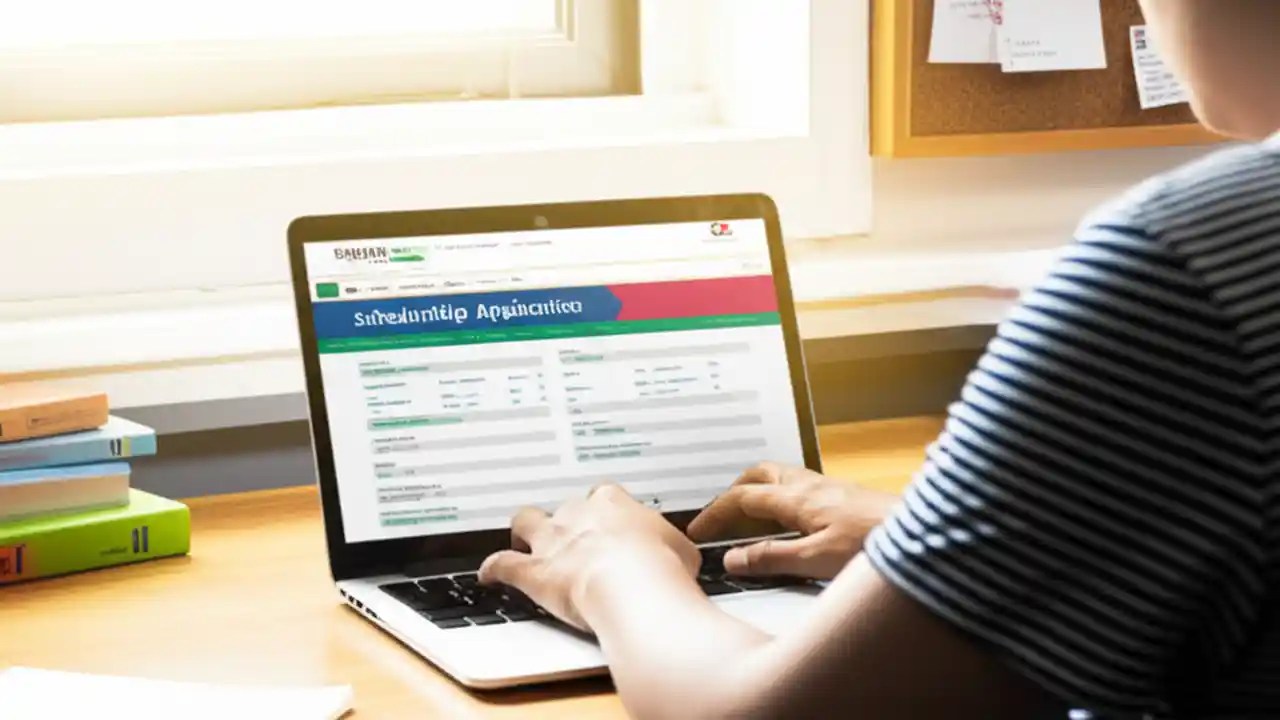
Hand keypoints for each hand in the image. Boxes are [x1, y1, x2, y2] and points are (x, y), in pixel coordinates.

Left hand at [479, 484, 701, 631]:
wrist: (633, 588)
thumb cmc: (661, 570)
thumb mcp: (683, 551)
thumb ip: (672, 547)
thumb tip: (679, 554)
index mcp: (615, 504)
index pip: (603, 495)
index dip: (603, 510)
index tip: (608, 522)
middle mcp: (578, 515)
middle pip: (564, 507)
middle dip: (565, 521)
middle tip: (572, 537)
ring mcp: (552, 542)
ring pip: (526, 521)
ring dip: (524, 531)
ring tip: (524, 540)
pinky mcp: (533, 571)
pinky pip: (502, 564)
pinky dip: (493, 569)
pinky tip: (489, 574)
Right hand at [687, 462, 897, 579]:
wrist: (923, 532)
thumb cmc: (876, 543)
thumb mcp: (815, 560)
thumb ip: (771, 559)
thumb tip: (734, 558)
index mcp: (796, 498)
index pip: (741, 499)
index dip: (715, 514)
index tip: (698, 530)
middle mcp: (810, 485)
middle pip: (759, 474)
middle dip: (733, 490)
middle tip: (720, 514)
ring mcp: (829, 488)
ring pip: (781, 476)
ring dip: (759, 490)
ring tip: (750, 515)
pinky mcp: (845, 496)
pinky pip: (800, 487)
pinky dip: (782, 497)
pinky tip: (791, 521)